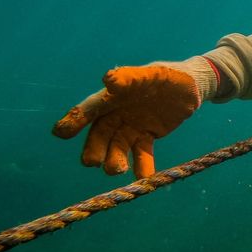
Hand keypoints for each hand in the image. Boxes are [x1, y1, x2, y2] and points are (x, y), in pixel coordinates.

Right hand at [53, 65, 200, 177]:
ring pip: (118, 146)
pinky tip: (143, 177)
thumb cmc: (169, 76)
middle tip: (91, 162)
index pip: (91, 108)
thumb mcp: (154, 74)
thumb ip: (131, 78)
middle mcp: (118, 112)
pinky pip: (142, 153)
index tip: (59, 132)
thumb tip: (108, 80)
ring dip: (115, 159)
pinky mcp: (147, 136)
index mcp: (115, 95)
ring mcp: (131, 126)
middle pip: (101, 133)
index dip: (75, 119)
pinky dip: (142, 165)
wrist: (192, 86)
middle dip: (94, 147)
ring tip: (116, 170)